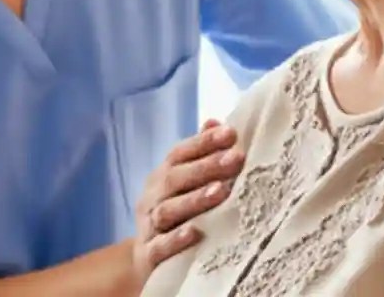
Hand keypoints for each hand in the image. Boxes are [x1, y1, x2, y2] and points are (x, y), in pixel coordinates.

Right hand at [131, 119, 244, 287]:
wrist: (146, 261)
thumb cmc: (177, 215)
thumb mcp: (185, 185)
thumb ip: (200, 155)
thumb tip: (216, 121)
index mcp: (162, 177)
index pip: (179, 154)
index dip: (203, 142)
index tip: (231, 133)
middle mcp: (152, 198)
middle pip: (174, 179)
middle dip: (205, 167)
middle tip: (236, 159)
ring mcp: (149, 227)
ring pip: (168, 210)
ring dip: (194, 200)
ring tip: (221, 191)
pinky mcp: (149, 256)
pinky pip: (159, 247)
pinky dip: (175, 240)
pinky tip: (194, 233)